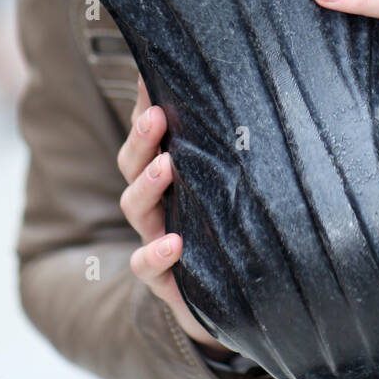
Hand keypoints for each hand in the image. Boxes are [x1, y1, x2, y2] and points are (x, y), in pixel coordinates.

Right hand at [117, 75, 231, 358]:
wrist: (240, 297)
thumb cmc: (235, 227)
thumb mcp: (234, 183)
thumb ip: (230, 147)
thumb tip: (244, 90)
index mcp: (167, 173)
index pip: (148, 134)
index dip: (144, 107)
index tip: (151, 81)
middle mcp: (155, 201)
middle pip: (133, 164)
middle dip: (142, 139)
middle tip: (157, 117)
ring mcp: (154, 236)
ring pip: (134, 206)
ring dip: (147, 184)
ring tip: (165, 165)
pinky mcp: (163, 278)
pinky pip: (146, 265)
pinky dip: (155, 253)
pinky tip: (174, 242)